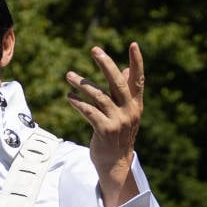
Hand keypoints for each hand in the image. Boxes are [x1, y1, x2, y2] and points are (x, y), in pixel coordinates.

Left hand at [65, 42, 144, 205]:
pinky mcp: (104, 130)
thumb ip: (125, 92)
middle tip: (94, 49)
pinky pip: (88, 111)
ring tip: (69, 75)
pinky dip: (77, 102)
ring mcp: (117, 121)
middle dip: (105, 64)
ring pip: (98, 96)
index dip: (136, 62)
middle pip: (117, 83)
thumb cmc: (118, 134)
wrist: (115, 163)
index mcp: (135, 104)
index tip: (133, 44)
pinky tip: (68, 96)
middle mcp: (129, 110)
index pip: (138, 79)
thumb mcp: (125, 113)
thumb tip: (124, 69)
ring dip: (82, 84)